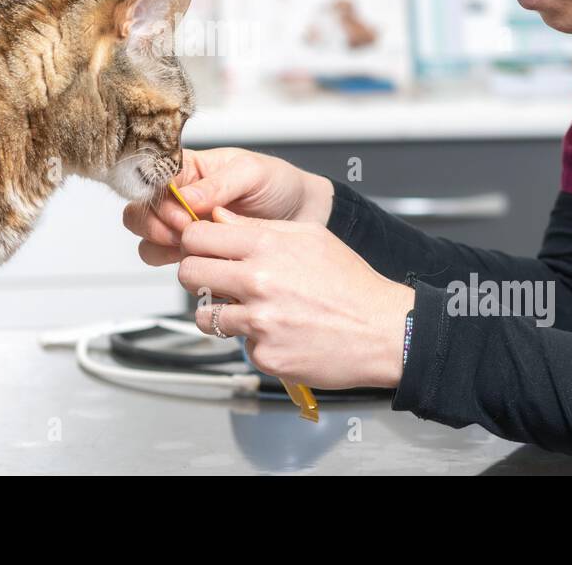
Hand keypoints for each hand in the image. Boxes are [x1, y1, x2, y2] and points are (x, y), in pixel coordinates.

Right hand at [123, 147, 332, 267]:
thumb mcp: (253, 173)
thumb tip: (186, 196)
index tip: (184, 212)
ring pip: (146, 237)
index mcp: (190, 168)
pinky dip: (173, 261)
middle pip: (139, 210)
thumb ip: (219, 184)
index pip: (152, 179)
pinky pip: (163, 257)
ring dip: (161, 244)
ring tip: (193, 247)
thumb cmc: (279, 185)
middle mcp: (180, 195)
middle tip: (187, 232)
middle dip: (156, 224)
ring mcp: (183, 224)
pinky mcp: (194, 249)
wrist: (304, 214)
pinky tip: (198, 258)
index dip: (160, 199)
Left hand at [176, 207, 415, 389]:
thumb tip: (219, 216)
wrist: (383, 330)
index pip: (196, 237)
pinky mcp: (265, 355)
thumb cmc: (351, 283)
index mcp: (266, 246)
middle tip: (215, 280)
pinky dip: (254, 340)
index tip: (201, 249)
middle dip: (197, 276)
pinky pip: (239, 344)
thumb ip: (258, 226)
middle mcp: (258, 282)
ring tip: (247, 309)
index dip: (194, 242)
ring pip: (204, 315)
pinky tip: (279, 332)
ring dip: (218, 313)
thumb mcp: (309, 236)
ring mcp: (259, 321)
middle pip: (189, 274)